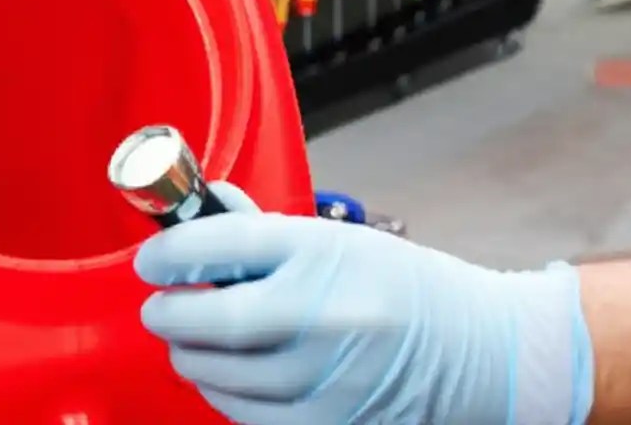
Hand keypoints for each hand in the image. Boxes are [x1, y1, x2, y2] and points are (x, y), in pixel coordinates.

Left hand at [135, 191, 594, 424]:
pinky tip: (228, 375)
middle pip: (209, 318)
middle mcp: (324, 313)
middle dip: (169, 313)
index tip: (151, 262)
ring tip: (194, 340)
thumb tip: (192, 224)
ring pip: (217, 372)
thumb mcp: (339, 241)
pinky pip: (243, 413)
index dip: (170, 252)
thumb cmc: (402, 287)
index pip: (222, 243)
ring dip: (190, 355)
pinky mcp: (327, 422)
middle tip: (161, 306)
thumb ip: (262, 236)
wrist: (479, 352)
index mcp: (325, 252)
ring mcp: (326, 375)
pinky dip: (223, 393)